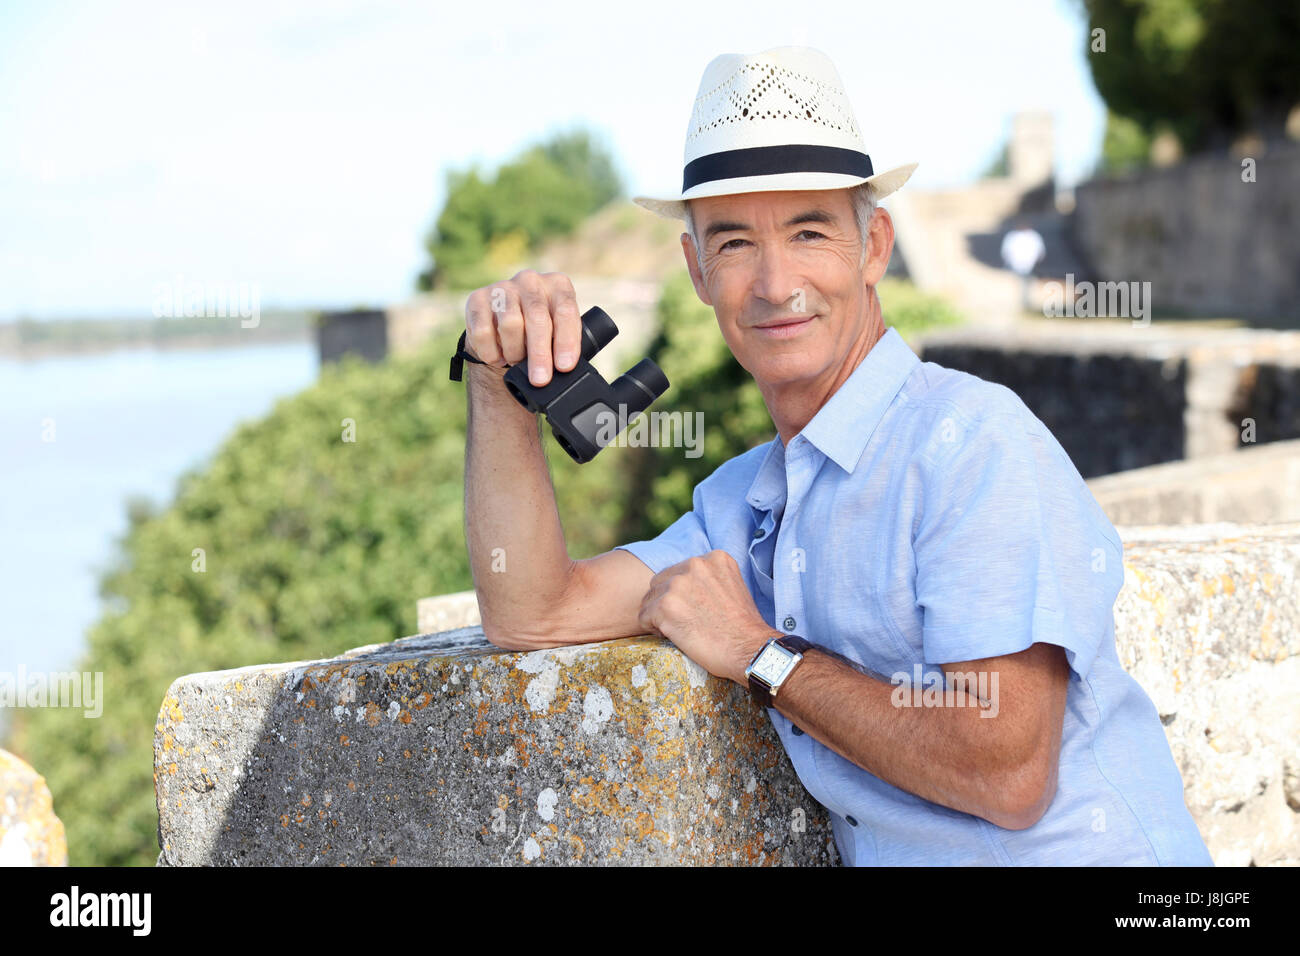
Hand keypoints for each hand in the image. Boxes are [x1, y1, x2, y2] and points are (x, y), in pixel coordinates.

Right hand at [463, 270, 583, 386]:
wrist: (502, 329)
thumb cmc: (538, 335)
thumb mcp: (557, 336)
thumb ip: (563, 347)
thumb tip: (563, 369)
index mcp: (558, 285)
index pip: (566, 310)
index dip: (566, 341)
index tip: (564, 367)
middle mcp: (530, 281)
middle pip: (537, 318)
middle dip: (539, 354)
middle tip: (540, 380)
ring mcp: (502, 287)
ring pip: (510, 324)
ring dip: (514, 352)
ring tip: (517, 360)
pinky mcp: (477, 299)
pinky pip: (483, 331)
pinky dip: (491, 352)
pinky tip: (498, 356)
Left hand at [636, 550, 777, 684]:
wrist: (750, 650)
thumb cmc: (742, 627)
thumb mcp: (731, 586)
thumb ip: (707, 578)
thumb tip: (682, 584)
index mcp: (713, 558)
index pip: (679, 571)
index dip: (681, 594)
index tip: (694, 610)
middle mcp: (695, 564)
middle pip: (660, 582)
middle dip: (666, 602)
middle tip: (685, 622)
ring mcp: (678, 584)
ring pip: (650, 599)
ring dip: (659, 617)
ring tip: (681, 631)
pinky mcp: (665, 605)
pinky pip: (643, 616)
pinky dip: (653, 630)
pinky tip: (675, 637)